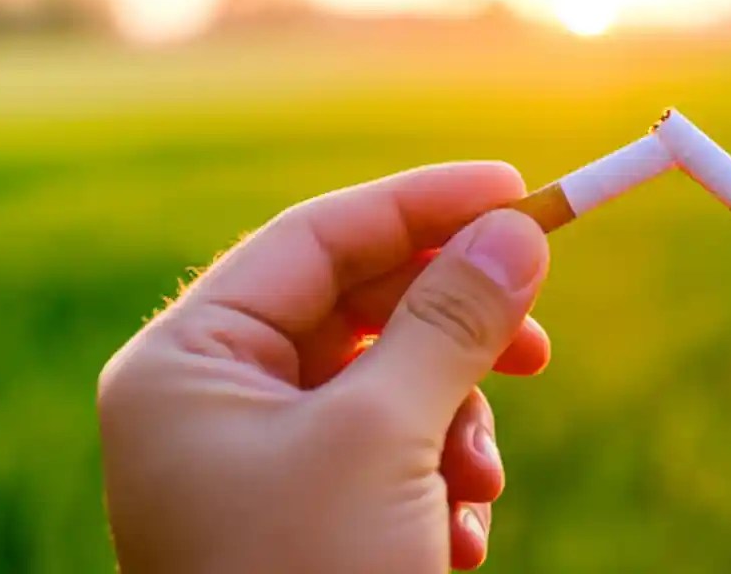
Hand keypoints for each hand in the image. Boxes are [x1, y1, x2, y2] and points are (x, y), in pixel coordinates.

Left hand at [98, 162, 549, 572]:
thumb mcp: (384, 440)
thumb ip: (451, 321)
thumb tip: (517, 227)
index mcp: (191, 363)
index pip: (317, 237)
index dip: (421, 206)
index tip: (517, 191)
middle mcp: (221, 400)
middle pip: (361, 308)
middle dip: (454, 334)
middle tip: (539, 340)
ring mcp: (268, 459)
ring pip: (394, 382)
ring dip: (457, 426)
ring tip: (475, 491)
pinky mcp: (316, 510)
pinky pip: (399, 449)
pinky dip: (444, 480)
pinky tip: (455, 541)